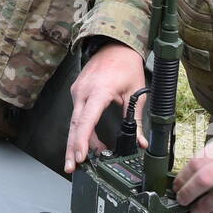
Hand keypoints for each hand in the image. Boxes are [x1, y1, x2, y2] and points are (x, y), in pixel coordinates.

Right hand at [64, 41, 145, 173]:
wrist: (115, 45)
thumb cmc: (126, 64)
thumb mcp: (136, 92)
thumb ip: (136, 119)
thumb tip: (140, 141)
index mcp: (99, 91)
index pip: (87, 120)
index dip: (83, 141)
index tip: (81, 157)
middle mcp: (83, 92)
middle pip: (75, 126)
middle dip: (72, 149)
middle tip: (71, 168)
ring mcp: (78, 91)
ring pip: (74, 122)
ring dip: (75, 142)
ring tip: (78, 161)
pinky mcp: (78, 92)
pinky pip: (77, 114)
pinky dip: (80, 130)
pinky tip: (87, 144)